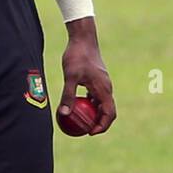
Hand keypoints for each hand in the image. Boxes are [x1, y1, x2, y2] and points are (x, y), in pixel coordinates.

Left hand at [58, 19, 115, 135]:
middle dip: (100, 123)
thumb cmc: (77, 56)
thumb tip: (63, 114)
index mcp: (104, 89)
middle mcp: (107, 88)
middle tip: (86, 131)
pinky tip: (78, 106)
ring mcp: (103, 83)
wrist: (83, 38)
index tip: (90, 133)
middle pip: (108, 111)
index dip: (102, 126)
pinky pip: (96, 96)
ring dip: (95, 114)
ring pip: (102, 104)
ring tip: (82, 122)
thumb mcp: (70, 76)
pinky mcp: (98, 79)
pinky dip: (90, 104)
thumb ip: (68, 95)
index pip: (109, 114)